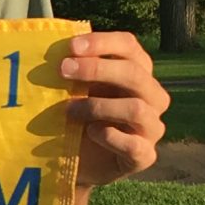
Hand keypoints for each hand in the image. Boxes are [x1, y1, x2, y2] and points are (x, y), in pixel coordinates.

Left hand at [63, 30, 168, 186]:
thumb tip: (52, 46)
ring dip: (98, 106)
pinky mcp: (145, 156)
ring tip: (69, 109)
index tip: (71, 46)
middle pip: (135, 74)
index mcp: (138, 72)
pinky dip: (110, 137)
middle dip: (97, 69)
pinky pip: (134, 145)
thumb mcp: (77, 88)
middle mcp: (152, 97)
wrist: (79, 161)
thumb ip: (74, 68)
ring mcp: (152, 128)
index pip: (129, 46)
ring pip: (137, 109)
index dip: (102, 43)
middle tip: (63, 70)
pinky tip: (91, 133)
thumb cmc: (80, 116)